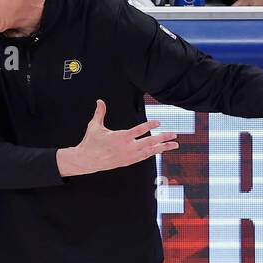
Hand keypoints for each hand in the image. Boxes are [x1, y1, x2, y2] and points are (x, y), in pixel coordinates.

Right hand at [57, 100, 178, 175]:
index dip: (149, 125)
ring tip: (175, 144)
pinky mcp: (129, 161)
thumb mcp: (94, 126)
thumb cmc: (90, 142)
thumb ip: (99, 113)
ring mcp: (129, 156)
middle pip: (149, 142)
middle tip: (175, 134)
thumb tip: (100, 100)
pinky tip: (161, 149)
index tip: (158, 122)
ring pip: (150, 151)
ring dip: (163, 147)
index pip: (138, 131)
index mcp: (120, 137)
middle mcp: (127, 148)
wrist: (87, 161)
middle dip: (163, 138)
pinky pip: (145, 157)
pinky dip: (154, 152)